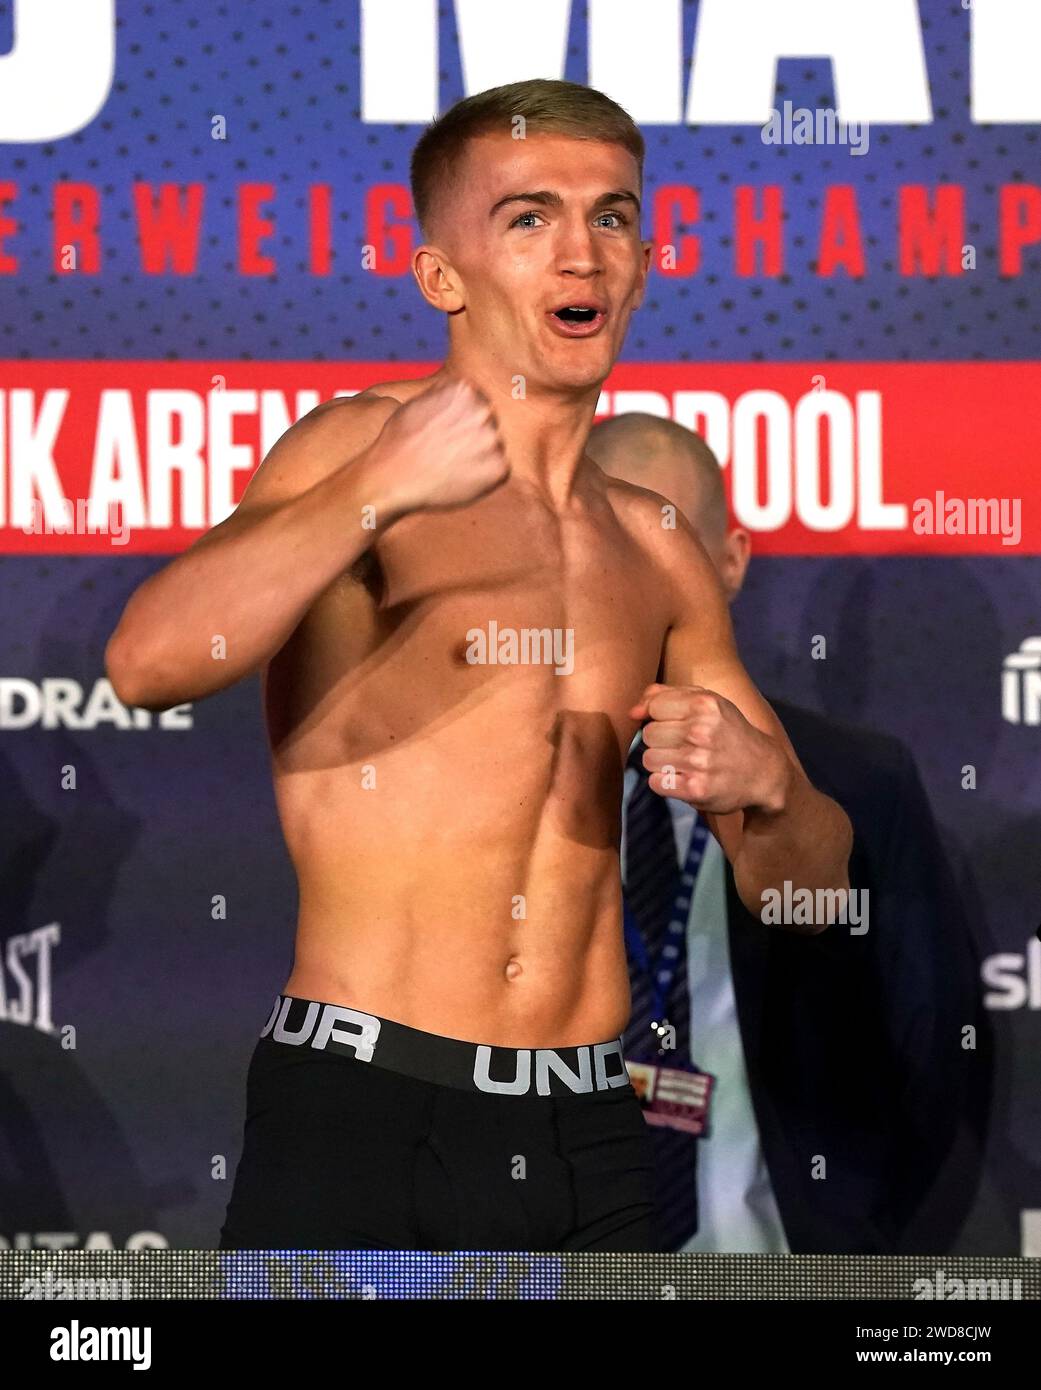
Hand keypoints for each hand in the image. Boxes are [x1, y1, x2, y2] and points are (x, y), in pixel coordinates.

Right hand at [365, 378, 508, 515]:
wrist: (392, 478)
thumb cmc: (399, 441)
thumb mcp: (418, 401)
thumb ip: (445, 394)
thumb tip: (462, 392)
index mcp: (465, 389)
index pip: (476, 402)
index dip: (461, 420)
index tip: (446, 433)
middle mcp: (484, 411)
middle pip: (488, 423)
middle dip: (473, 436)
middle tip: (448, 452)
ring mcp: (494, 440)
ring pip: (493, 447)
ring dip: (479, 457)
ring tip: (451, 465)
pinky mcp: (499, 468)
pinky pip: (497, 471)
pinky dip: (483, 477)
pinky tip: (459, 478)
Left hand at [629, 682, 790, 814]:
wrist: (764, 772)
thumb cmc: (728, 732)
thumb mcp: (708, 702)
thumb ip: (667, 695)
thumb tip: (633, 711)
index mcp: (705, 705)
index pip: (653, 707)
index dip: (659, 717)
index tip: (676, 724)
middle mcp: (702, 731)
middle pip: (648, 734)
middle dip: (661, 741)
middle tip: (683, 746)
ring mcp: (699, 762)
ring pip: (648, 759)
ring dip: (661, 763)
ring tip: (683, 762)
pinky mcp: (696, 789)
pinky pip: (655, 783)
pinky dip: (665, 783)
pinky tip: (683, 778)